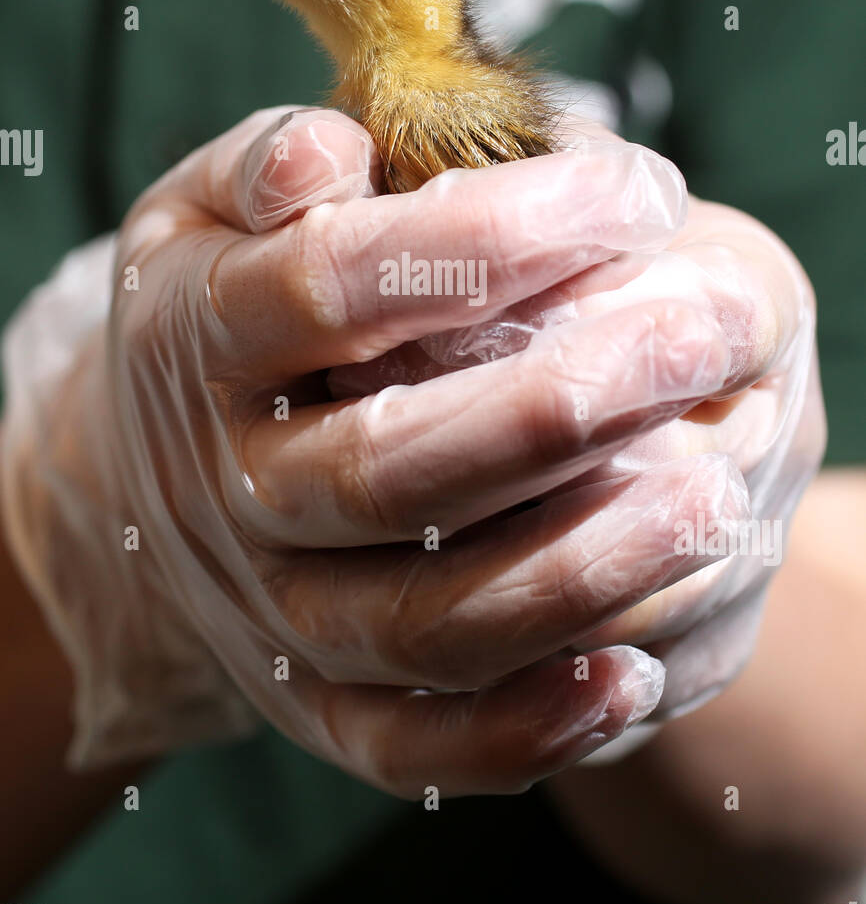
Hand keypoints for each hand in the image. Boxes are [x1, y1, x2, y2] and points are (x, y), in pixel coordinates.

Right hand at [1, 109, 744, 793]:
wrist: (152, 470)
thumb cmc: (229, 298)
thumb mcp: (212, 207)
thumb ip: (272, 164)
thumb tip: (326, 157)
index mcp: (199, 338)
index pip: (330, 288)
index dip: (487, 240)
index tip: (630, 195)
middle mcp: (228, 489)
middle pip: (384, 472)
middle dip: (552, 410)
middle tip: (697, 342)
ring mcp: (270, 609)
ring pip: (419, 623)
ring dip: (572, 572)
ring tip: (713, 502)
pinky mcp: (314, 702)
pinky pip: (407, 746)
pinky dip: (519, 731)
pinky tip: (633, 680)